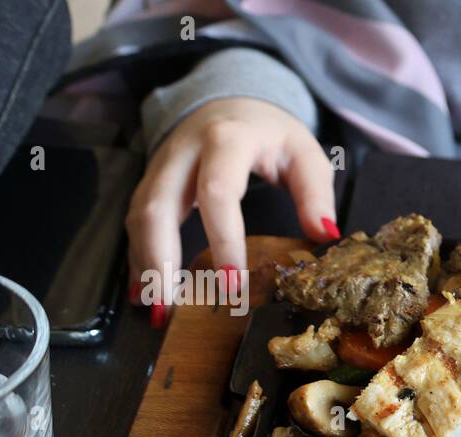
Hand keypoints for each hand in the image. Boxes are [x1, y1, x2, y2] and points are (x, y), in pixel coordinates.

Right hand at [125, 97, 336, 322]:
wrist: (230, 101)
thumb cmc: (271, 133)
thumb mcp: (304, 152)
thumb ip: (316, 192)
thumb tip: (325, 235)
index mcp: (227, 140)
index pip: (218, 192)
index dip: (222, 238)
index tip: (232, 284)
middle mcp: (184, 152)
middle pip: (158, 205)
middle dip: (161, 260)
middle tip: (171, 309)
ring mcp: (161, 165)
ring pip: (140, 215)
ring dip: (144, 264)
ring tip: (156, 311)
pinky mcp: (150, 181)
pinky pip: (136, 219)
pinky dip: (137, 257)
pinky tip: (142, 293)